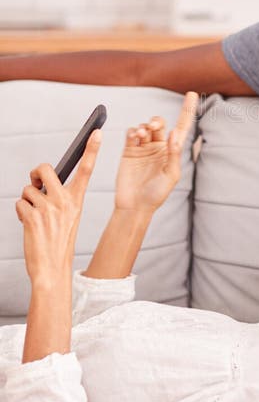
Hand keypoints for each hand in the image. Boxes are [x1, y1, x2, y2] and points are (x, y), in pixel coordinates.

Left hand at [15, 131, 101, 287]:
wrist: (52, 268)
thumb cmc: (58, 243)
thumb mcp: (69, 217)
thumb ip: (59, 198)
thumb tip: (41, 184)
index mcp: (77, 200)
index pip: (86, 170)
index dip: (92, 149)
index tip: (97, 132)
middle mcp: (64, 201)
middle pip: (44, 169)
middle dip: (36, 174)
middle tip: (37, 184)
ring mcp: (48, 208)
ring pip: (28, 190)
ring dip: (26, 201)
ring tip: (35, 217)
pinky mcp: (32, 216)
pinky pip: (19, 203)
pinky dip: (19, 212)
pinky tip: (28, 224)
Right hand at [114, 91, 197, 212]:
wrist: (134, 206)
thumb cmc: (156, 194)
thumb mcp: (171, 176)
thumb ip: (174, 154)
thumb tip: (174, 134)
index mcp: (172, 151)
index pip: (181, 127)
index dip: (186, 110)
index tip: (191, 94)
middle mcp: (158, 147)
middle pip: (159, 124)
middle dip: (156, 121)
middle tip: (154, 127)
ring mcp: (143, 148)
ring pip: (145, 127)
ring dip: (144, 127)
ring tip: (141, 136)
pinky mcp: (129, 151)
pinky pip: (131, 134)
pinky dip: (133, 131)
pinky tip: (135, 137)